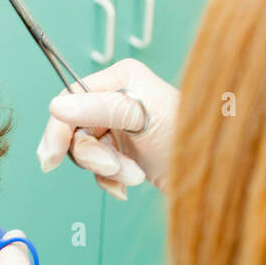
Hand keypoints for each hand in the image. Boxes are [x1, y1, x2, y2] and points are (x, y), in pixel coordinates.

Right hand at [37, 57, 178, 195]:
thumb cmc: (189, 136)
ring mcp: (119, 129)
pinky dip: (112, 182)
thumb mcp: (140, 116)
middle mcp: (117, 101)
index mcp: (120, 80)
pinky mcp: (124, 155)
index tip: (51, 157)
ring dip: (108, 170)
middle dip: (94, 155)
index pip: (70, 101)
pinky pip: (99, 172)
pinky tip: (130, 184)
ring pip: (86, 155)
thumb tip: (57, 106)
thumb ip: (97, 107)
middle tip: (113, 168)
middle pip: (75, 131)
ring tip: (134, 174)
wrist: (214, 173)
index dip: (58, 129)